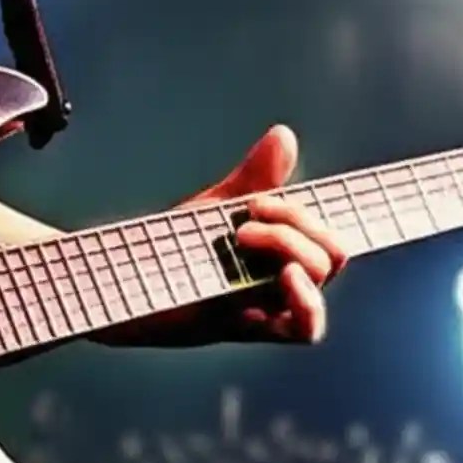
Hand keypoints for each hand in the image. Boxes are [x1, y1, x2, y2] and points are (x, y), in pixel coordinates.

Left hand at [102, 125, 345, 346]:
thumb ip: (254, 179)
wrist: (120, 283)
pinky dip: (306, 301)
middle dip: (300, 222)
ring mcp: (269, 306)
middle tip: (250, 210)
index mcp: (281, 254)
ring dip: (293, 244)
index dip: (341, 217)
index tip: (341, 189)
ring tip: (244, 232)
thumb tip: (284, 135)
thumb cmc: (169, 252)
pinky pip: (302, 328)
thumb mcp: (215, 209)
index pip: (329, 236)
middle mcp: (282, 283)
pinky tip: (285, 275)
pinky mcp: (250, 327)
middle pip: (330, 253)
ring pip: (318, 275)